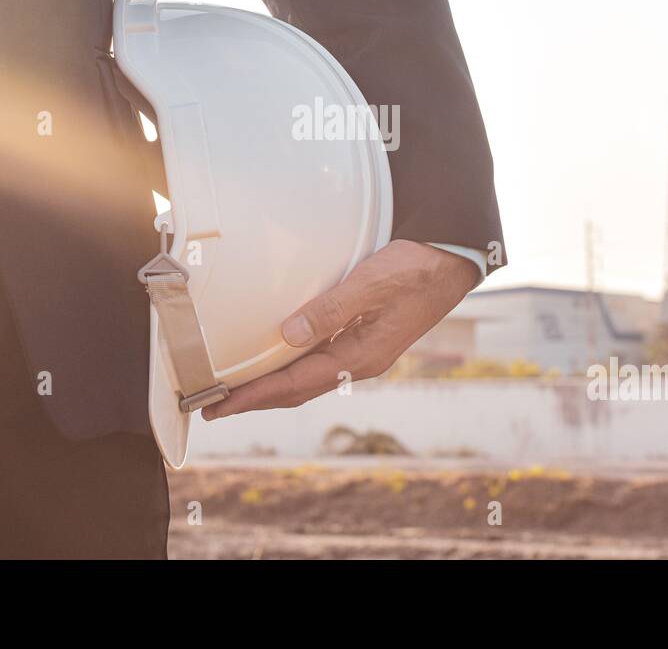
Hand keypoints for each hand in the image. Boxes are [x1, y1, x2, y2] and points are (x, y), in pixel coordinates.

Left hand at [200, 240, 480, 419]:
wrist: (453, 261)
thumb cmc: (415, 268)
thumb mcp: (371, 283)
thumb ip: (330, 310)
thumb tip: (287, 336)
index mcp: (362, 356)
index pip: (296, 384)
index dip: (254, 397)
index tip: (218, 406)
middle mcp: (361, 362)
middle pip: (298, 390)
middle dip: (255, 400)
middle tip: (213, 407)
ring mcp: (365, 353)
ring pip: (308, 379)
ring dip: (272, 387)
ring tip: (238, 391)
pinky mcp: (366, 339)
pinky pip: (320, 362)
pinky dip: (292, 368)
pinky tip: (279, 360)